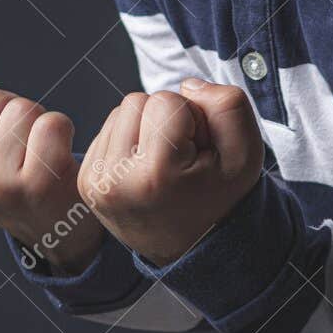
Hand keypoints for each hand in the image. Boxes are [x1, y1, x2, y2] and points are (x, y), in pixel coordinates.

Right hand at [0, 69, 102, 272]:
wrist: (55, 227)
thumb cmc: (14, 176)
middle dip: (14, 110)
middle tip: (23, 145)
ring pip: (22, 109)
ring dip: (39, 120)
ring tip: (39, 152)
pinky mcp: (39, 183)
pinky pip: (52, 123)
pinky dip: (64, 129)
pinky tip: (60, 155)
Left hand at [77, 78, 263, 265]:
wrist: (194, 247)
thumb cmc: (220, 196)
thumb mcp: (246, 152)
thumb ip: (227, 104)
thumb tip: (186, 85)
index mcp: (154, 174)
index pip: (167, 99)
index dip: (192, 118)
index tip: (198, 154)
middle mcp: (115, 179)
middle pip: (138, 100)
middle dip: (166, 119)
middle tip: (183, 158)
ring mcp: (95, 183)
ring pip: (121, 112)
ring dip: (146, 127)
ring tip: (165, 164)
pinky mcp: (86, 182)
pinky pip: (108, 130)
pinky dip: (131, 140)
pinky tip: (147, 168)